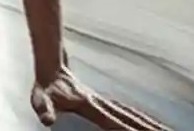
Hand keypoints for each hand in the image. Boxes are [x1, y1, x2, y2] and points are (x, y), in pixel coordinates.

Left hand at [30, 66, 169, 129]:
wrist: (52, 69)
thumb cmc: (47, 88)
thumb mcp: (40, 99)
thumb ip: (45, 109)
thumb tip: (47, 119)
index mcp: (90, 105)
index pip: (113, 122)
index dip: (127, 130)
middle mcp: (102, 104)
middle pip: (131, 119)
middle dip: (149, 128)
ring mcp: (106, 103)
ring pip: (134, 115)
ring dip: (151, 124)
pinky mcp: (107, 103)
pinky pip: (130, 113)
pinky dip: (144, 119)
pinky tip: (152, 124)